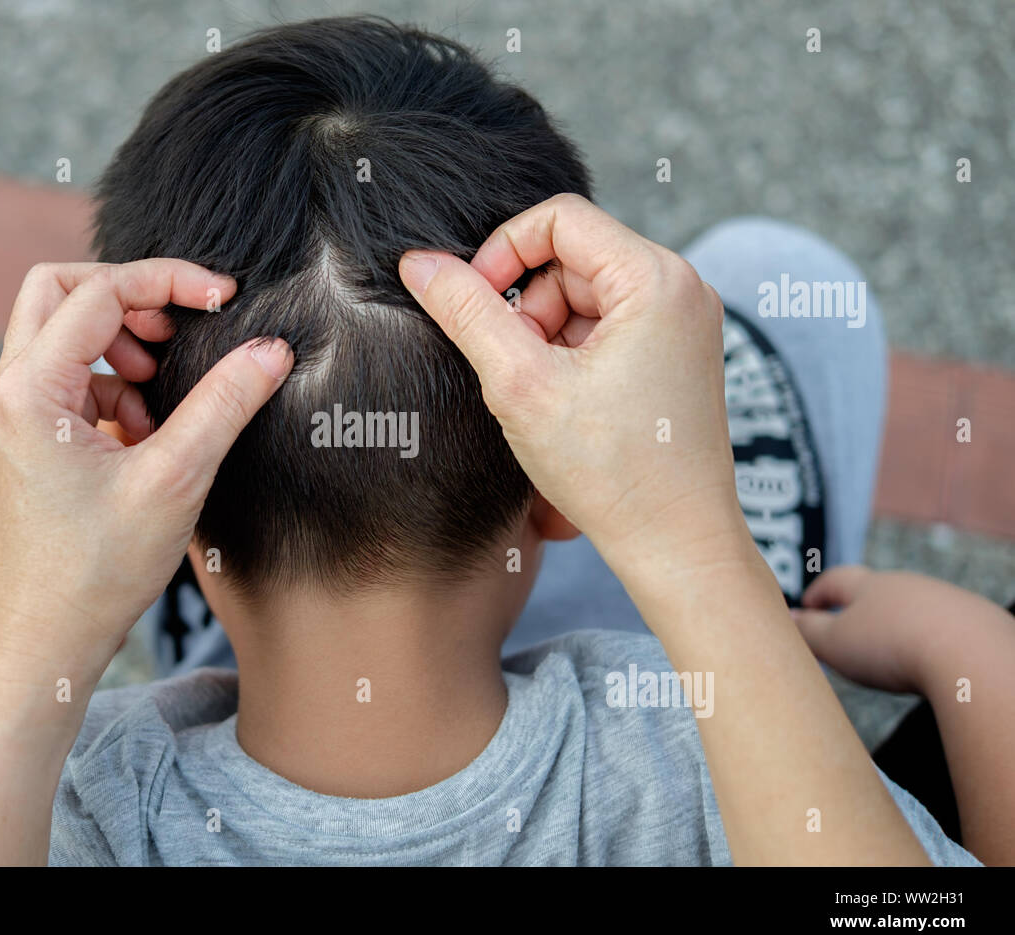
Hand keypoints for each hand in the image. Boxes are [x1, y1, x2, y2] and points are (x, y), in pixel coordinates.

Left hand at [0, 260, 291, 685]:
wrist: (46, 643)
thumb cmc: (97, 571)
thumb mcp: (175, 479)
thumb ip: (224, 404)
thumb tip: (271, 350)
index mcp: (29, 390)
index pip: (100, 292)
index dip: (169, 281)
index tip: (225, 298)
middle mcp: (8, 391)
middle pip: (60, 290)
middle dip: (128, 295)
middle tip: (181, 328)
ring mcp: (13, 415)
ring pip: (62, 332)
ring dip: (120, 343)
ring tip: (164, 397)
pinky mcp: (28, 439)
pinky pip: (68, 379)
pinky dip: (111, 385)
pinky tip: (146, 434)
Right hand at [398, 193, 745, 579]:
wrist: (678, 545)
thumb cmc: (612, 472)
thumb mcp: (521, 384)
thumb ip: (466, 313)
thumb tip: (419, 263)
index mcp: (657, 278)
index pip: (558, 218)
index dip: (500, 252)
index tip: (473, 305)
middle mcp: (682, 287)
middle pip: (571, 257)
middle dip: (526, 307)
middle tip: (515, 371)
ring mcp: (685, 322)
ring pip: (584, 295)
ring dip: (546, 336)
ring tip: (544, 397)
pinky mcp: (678, 354)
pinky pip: (608, 326)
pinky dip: (572, 355)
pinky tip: (569, 406)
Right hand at [792, 565, 1000, 693]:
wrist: (971, 656)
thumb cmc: (893, 647)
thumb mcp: (835, 644)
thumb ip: (808, 631)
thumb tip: (787, 617)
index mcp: (868, 586)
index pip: (835, 580)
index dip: (818, 594)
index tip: (807, 607)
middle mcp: (906, 584)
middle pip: (876, 591)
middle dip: (859, 608)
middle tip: (845, 630)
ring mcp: (943, 599)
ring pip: (911, 608)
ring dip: (896, 624)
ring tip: (888, 651)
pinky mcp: (973, 620)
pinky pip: (944, 626)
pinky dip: (930, 639)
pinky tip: (930, 661)